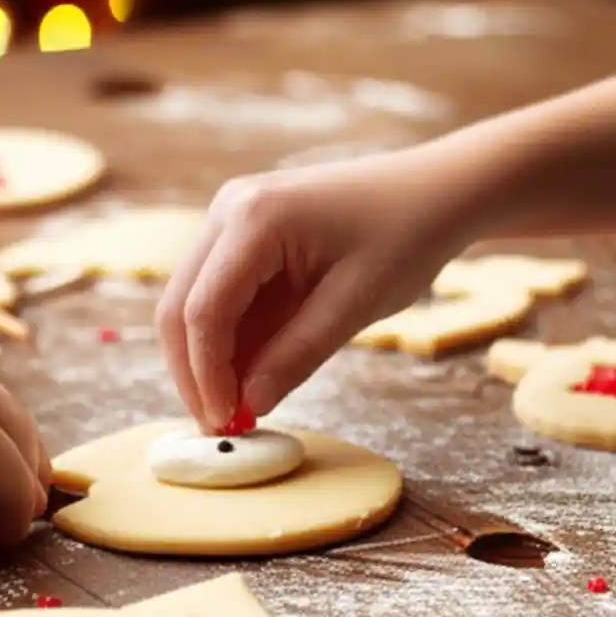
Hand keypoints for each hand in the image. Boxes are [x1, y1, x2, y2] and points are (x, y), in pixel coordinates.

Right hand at [156, 145, 495, 429]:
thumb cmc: (406, 235)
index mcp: (253, 219)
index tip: (226, 423)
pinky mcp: (244, 235)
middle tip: (219, 426)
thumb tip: (248, 405)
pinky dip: (228, 340)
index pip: (203, 311)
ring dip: (206, 359)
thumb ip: (297, 355)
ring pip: (191, 303)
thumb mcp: (356, 304)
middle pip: (179, 306)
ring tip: (237, 410)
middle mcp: (228, 210)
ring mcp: (232, 219)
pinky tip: (250, 378)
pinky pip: (220, 295)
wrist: (436, 190)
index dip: (206, 375)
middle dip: (193, 372)